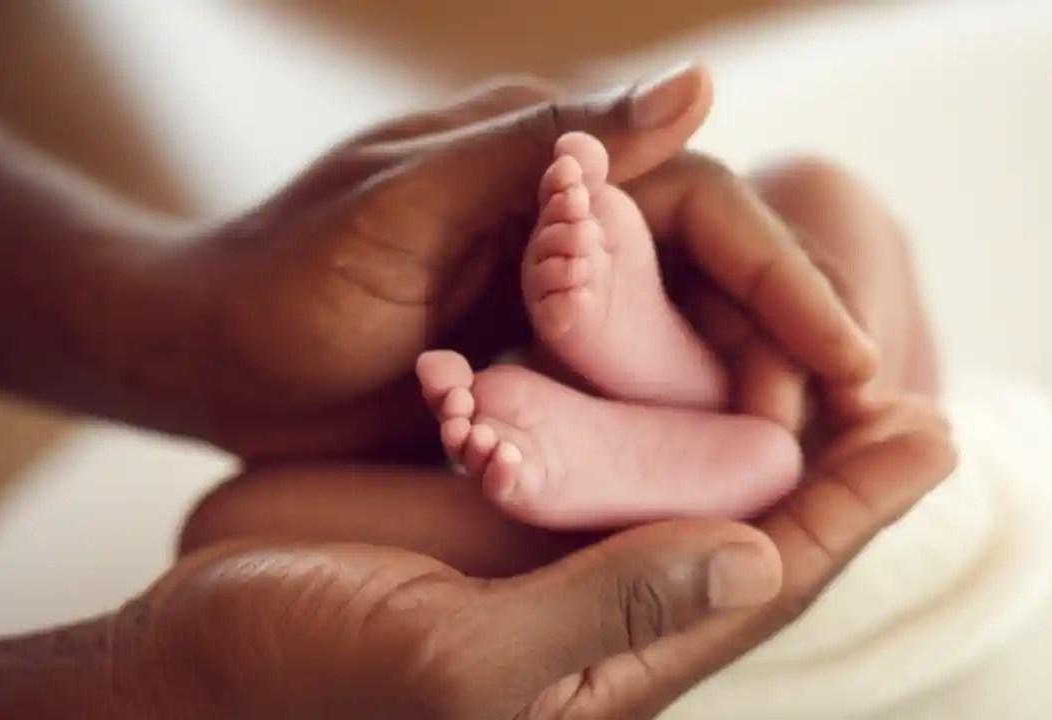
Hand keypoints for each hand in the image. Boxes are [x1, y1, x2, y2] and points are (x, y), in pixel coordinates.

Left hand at [153, 65, 870, 459]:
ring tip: (787, 479)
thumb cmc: (277, 279)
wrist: (198, 361)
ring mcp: (552, 310)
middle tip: (831, 441)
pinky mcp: (534, 378)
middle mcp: (567, 233)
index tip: (852, 361)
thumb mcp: (400, 209)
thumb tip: (701, 85)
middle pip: (709, 286)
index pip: (703, 207)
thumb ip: (541, 155)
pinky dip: (664, 447)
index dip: (784, 280)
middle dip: (776, 355)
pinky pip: (624, 410)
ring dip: (730, 411)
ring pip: (678, 354)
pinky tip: (705, 493)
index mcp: (548, 166)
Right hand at [177, 156, 955, 714]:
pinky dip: (633, 362)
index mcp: (617, 654)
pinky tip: (663, 303)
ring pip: (671, 450)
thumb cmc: (312, 684)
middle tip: (891, 358)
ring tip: (801, 309)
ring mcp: (546, 528)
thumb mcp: (464, 669)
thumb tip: (759, 560)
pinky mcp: (490, 478)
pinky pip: (586, 414)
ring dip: (735, 386)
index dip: (855, 508)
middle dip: (821, 439)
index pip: (768, 574)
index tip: (931, 432)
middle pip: (743, 507)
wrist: (193, 651)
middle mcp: (602, 586)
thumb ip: (609, 614)